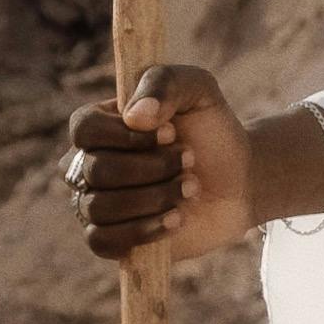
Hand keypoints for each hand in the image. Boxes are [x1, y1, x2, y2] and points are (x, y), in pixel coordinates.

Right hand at [62, 61, 250, 263]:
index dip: (125, 135)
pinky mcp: (111, 239)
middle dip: (152, 168)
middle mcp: (88, 164)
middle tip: (189, 160)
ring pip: (99, 208)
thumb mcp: (198, 90)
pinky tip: (176, 218)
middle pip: (95, 170)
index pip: (83, 128)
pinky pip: (102, 241)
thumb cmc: (211, 131)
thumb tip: (135, 116)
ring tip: (190, 188)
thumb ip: (165, 83)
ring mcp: (96, 203)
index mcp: (100, 124)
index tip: (170, 133)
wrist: (240, 180)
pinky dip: (142, 231)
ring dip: (154, 198)